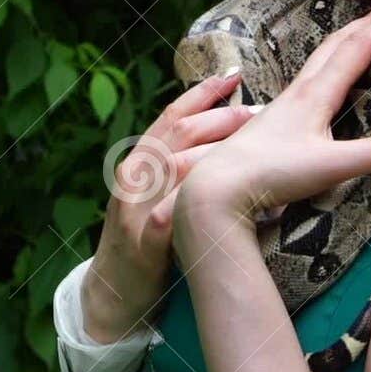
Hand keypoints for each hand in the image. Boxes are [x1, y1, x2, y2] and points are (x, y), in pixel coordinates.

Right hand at [82, 69, 259, 342]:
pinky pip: (179, 213)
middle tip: (261, 111)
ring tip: (258, 147)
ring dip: (220, 152)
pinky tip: (239, 196)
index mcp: (137, 163)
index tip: (233, 75)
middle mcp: (134, 177)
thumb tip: (222, 141)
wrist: (109, 296)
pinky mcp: (145, 241)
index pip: (171, 117)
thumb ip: (177, 169)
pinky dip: (208, 203)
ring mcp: (136, 208)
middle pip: (180, 134)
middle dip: (222, 117)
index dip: (201, 93)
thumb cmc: (142, 243)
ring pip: (180, 166)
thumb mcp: (154, 196)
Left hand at [174, 0, 370, 236]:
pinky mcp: (273, 120)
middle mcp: (299, 92)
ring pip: (319, 59)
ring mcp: (283, 104)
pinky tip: (321, 78)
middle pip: (337, 45)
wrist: (218, 189)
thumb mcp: (332, 166)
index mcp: (316, 95)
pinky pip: (307, 78)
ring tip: (362, 29)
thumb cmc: (271, 174)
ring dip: (346, 39)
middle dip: (367, 23)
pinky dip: (326, 64)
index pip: (357, 51)